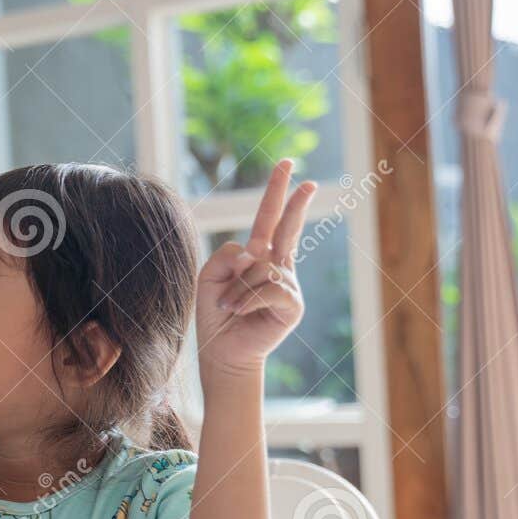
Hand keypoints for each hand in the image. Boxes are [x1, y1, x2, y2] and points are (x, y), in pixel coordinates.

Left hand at [195, 160, 313, 377]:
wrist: (221, 352)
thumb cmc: (216, 315)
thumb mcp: (209, 278)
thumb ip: (226, 256)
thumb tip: (254, 250)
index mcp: (258, 256)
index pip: (269, 219)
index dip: (277, 193)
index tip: (287, 166)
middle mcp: (277, 267)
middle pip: (287, 227)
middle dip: (295, 202)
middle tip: (308, 180)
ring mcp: (288, 285)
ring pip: (261, 266)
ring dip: (237, 287)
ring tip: (227, 306)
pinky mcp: (292, 305)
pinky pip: (268, 288)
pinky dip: (246, 298)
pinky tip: (236, 311)